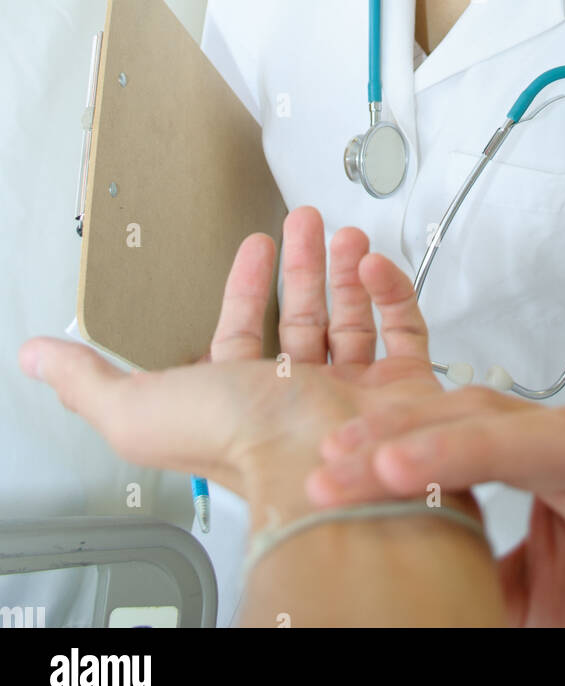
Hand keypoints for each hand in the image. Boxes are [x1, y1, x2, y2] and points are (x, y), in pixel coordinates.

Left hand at [18, 207, 444, 504]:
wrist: (322, 466)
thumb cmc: (238, 443)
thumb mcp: (137, 409)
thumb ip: (90, 382)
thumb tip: (40, 358)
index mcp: (242, 401)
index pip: (242, 332)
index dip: (246, 286)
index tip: (255, 244)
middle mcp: (298, 398)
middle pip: (302, 318)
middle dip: (302, 264)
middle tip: (306, 220)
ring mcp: (352, 394)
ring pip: (352, 320)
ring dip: (346, 271)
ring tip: (344, 234)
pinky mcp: (403, 389)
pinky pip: (403, 331)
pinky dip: (390, 292)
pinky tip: (372, 263)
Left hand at [305, 389, 564, 627]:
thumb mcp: (518, 588)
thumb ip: (464, 558)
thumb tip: (382, 561)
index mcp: (531, 467)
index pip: (452, 438)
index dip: (389, 443)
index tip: (325, 462)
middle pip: (485, 425)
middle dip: (409, 436)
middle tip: (342, 455)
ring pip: (555, 442)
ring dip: (484, 446)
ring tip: (412, 461)